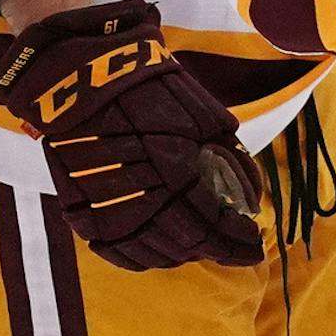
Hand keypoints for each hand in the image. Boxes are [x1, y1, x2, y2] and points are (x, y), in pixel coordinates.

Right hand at [0, 0, 266, 270]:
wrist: (80, 78)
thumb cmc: (148, 88)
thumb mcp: (202, 114)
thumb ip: (231, 160)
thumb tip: (253, 198)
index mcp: (175, 173)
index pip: (213, 228)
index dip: (237, 242)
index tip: (254, 245)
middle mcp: (142, 200)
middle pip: (187, 245)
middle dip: (216, 249)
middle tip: (233, 245)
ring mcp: (107, 211)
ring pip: (154, 254)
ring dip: (183, 254)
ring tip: (199, 246)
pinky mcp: (81, 212)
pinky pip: (116, 252)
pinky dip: (143, 257)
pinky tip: (158, 251)